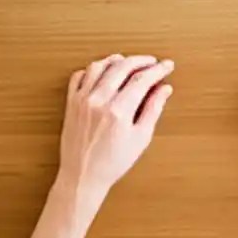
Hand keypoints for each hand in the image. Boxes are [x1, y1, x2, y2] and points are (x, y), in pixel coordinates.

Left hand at [57, 54, 174, 198]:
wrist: (83, 176)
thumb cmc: (112, 163)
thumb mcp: (140, 138)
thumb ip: (153, 109)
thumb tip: (164, 89)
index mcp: (118, 111)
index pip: (142, 79)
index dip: (158, 69)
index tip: (167, 65)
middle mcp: (99, 101)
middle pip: (122, 66)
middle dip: (141, 61)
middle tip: (152, 62)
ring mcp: (82, 100)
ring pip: (100, 66)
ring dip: (116, 60)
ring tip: (128, 62)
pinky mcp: (71, 103)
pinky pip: (80, 76)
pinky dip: (92, 69)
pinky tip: (103, 72)